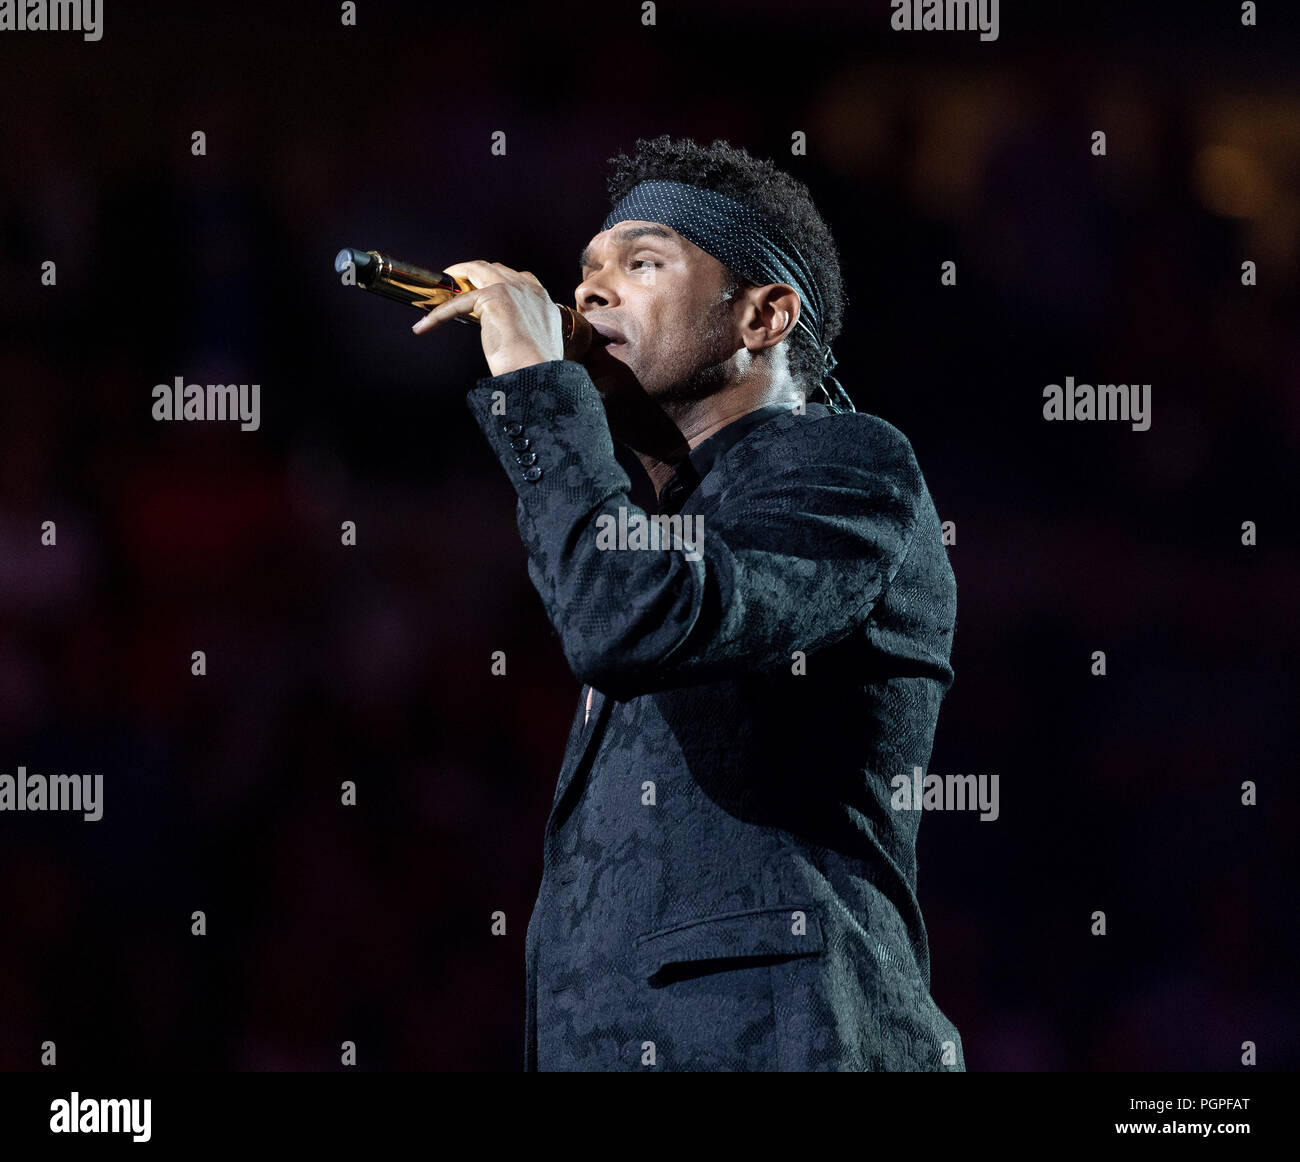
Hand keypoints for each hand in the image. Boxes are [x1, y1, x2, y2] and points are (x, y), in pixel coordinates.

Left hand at [411, 260, 562, 376]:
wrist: (538, 374)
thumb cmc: (536, 367)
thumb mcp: (536, 341)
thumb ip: (525, 328)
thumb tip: (508, 333)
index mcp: (541, 300)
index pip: (518, 278)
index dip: (497, 278)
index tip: (484, 286)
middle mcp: (528, 290)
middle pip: (494, 268)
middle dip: (473, 271)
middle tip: (457, 281)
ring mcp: (510, 290)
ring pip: (476, 271)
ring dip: (456, 275)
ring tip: (442, 287)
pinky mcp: (492, 299)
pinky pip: (457, 303)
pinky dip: (438, 314)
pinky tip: (425, 326)